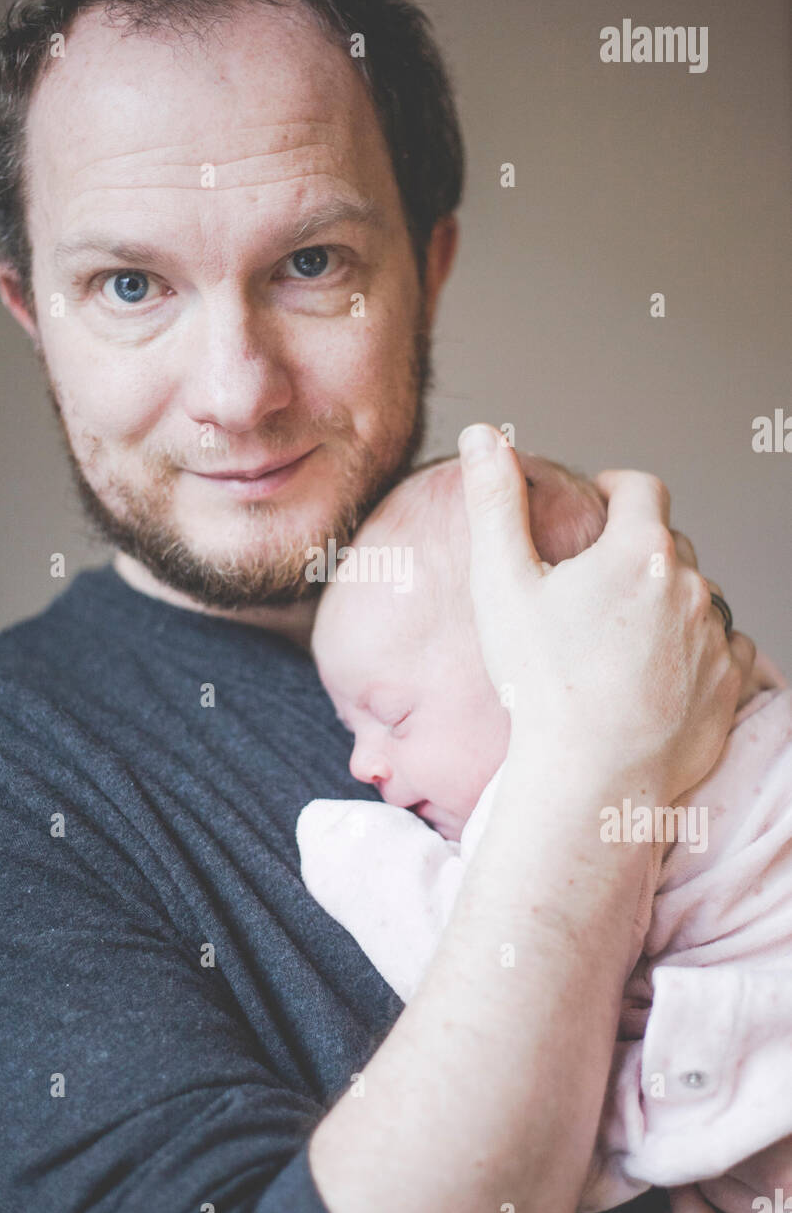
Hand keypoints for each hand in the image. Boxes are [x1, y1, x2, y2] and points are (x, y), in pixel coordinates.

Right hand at [457, 425, 754, 802]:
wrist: (590, 777)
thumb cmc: (540, 683)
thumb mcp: (503, 584)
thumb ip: (494, 502)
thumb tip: (482, 434)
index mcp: (637, 551)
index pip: (641, 488)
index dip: (617, 487)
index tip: (599, 502)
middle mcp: (689, 585)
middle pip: (670, 543)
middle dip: (637, 550)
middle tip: (596, 583)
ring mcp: (716, 637)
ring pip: (697, 596)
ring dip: (669, 600)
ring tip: (624, 633)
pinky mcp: (730, 684)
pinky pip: (726, 646)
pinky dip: (698, 648)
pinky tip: (659, 671)